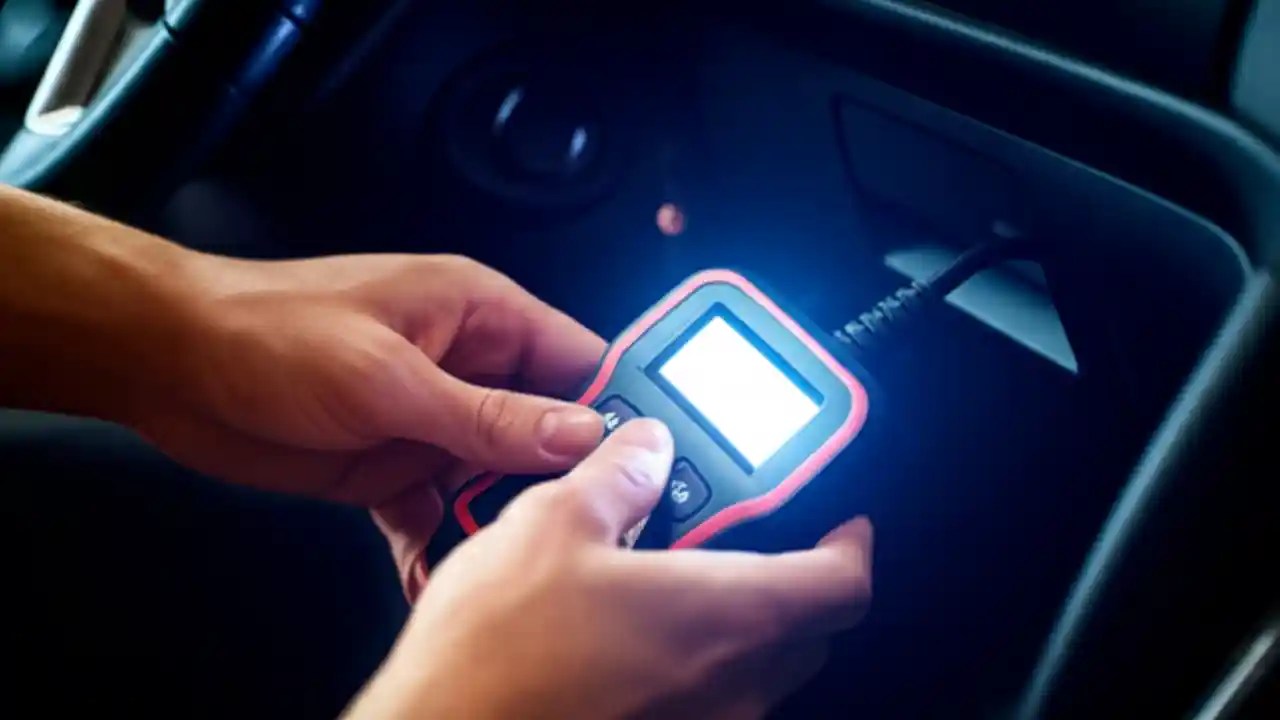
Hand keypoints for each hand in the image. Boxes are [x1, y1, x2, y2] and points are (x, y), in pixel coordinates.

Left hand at [133, 253, 606, 595]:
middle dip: (555, 476)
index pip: (576, 358)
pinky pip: (440, 505)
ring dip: (498, 515)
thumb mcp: (390, 378)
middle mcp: (465, 364)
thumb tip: (579, 434)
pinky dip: (442, 538)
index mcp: (478, 313)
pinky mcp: (393, 462)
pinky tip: (440, 569)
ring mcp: (430, 417)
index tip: (641, 462)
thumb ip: (486, 415)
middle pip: (544, 426)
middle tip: (569, 527)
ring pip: (495, 475)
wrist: (172, 364)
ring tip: (503, 556)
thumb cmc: (273, 333)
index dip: (613, 406)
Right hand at [345, 419, 873, 719]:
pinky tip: (622, 638)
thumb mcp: (552, 522)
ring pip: (754, 670)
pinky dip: (686, 664)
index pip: (843, 581)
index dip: (851, 542)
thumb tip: (645, 445)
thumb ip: (618, 474)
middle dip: (790, 575)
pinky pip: (701, 702)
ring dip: (732, 621)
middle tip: (743, 537)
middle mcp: (730, 685)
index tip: (842, 519)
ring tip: (664, 579)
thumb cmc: (495, 657)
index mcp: (727, 615)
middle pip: (806, 627)